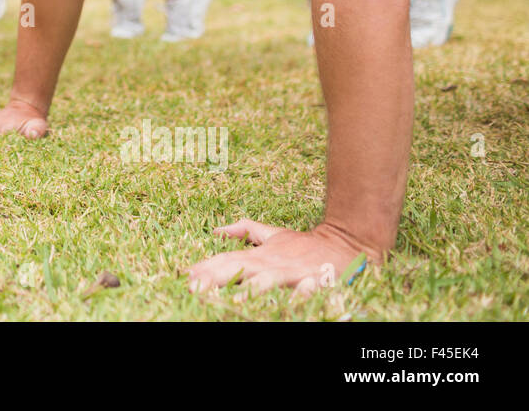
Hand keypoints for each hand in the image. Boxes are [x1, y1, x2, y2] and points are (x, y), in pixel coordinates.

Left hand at [187, 219, 375, 296]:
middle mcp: (271, 263)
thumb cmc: (305, 245)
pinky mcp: (316, 281)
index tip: (184, 276)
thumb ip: (245, 231)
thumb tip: (216, 230)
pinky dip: (299, 296)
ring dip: (253, 290)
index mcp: (259, 256)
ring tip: (235, 299)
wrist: (346, 241)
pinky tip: (291, 302)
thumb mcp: (273, 235)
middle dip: (215, 279)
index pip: (225, 261)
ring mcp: (292, 272)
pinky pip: (306, 291)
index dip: (204, 268)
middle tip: (194, 289)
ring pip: (269, 282)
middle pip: (238, 270)